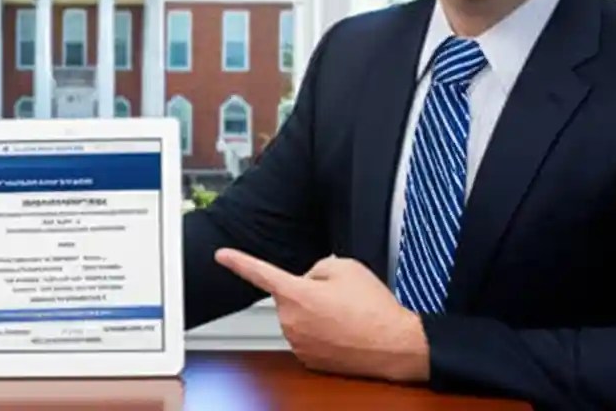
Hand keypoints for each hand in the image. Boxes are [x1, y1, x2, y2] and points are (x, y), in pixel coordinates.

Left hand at [214, 248, 429, 382]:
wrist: (393, 345)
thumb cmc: (372, 307)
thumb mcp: (346, 267)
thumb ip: (317, 266)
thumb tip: (310, 278)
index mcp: (295, 294)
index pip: (259, 272)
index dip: (238, 261)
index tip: (222, 255)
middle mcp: (290, 321)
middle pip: (290, 294)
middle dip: (308, 291)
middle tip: (339, 295)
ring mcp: (298, 343)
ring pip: (299, 316)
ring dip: (316, 312)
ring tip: (347, 315)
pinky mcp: (309, 360)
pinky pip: (308, 336)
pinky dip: (322, 332)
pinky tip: (344, 331)